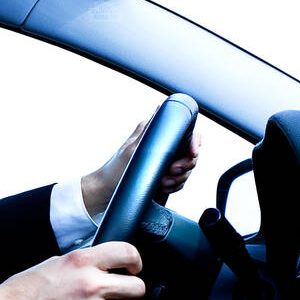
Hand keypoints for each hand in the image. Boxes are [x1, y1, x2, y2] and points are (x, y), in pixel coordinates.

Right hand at [0, 242, 144, 299]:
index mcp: (80, 261)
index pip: (127, 253)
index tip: (134, 268)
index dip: (135, 261)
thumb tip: (103, 267)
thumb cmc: (22, 292)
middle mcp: (89, 283)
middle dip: (130, 291)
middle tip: (120, 293)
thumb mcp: (53, 264)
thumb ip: (81, 264)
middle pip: (137, 287)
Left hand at [81, 108, 201, 217]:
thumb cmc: (115, 170)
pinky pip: (179, 179)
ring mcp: (163, 160)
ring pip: (186, 168)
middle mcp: (162, 145)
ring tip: (165, 182)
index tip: (192, 153)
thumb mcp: (133, 149)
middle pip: (189, 152)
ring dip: (179, 177)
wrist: (106, 192)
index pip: (187, 133)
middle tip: (171, 172)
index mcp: (156, 134)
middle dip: (185, 164)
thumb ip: (149, 129)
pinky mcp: (163, 175)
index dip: (194, 142)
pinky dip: (176, 185)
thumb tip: (161, 107)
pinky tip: (164, 187)